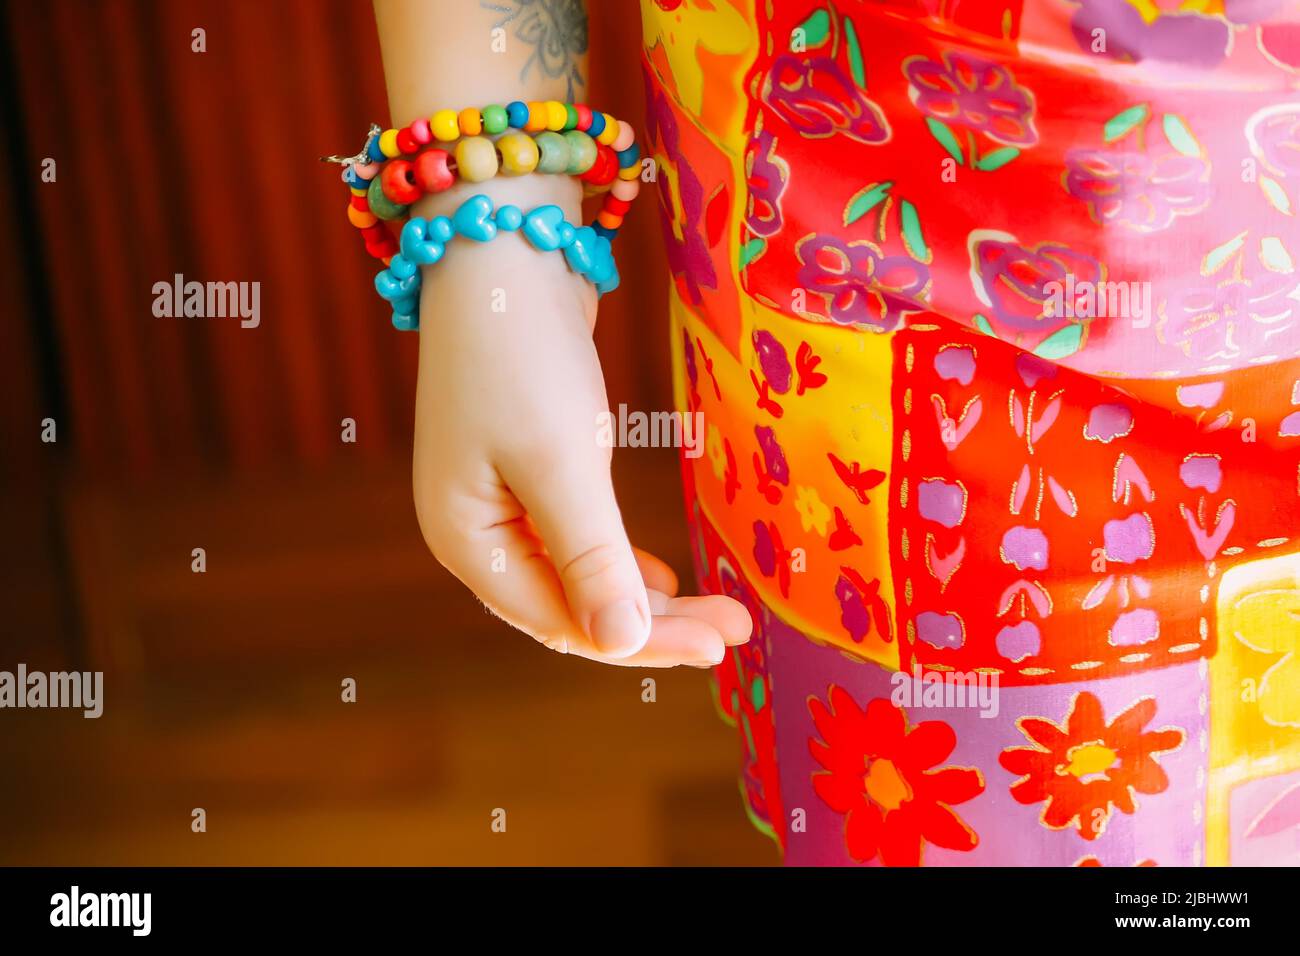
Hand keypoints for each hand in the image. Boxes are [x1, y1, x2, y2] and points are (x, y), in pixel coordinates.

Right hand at [410, 179, 750, 665]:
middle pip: (570, 606)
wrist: (501, 247)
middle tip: (735, 629)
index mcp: (467, 542)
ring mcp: (497, 501)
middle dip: (654, 622)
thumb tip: (622, 645)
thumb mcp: (561, 461)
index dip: (641, 642)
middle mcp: (476, 533)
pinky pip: (576, 538)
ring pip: (578, 575)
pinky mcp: (525, 467)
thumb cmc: (521, 355)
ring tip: (715, 611)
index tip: (719, 644)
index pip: (560, 623)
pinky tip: (659, 575)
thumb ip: (592, 558)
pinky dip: (620, 559)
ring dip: (644, 594)